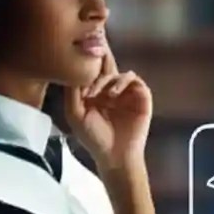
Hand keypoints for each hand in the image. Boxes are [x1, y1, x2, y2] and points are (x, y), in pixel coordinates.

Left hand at [64, 46, 151, 172]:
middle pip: (106, 63)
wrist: (115, 155)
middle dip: (99, 58)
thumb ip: (72, 92)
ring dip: (107, 79)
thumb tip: (72, 67)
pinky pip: (134, 79)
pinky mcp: (141, 95)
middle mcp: (110, 88)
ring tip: (99, 93)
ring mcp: (127, 91)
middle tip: (91, 57)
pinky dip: (123, 82)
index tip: (76, 67)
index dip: (85, 63)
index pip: (91, 69)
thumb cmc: (94, 138)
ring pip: (118, 72)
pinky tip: (113, 94)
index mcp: (94, 91)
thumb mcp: (75, 114)